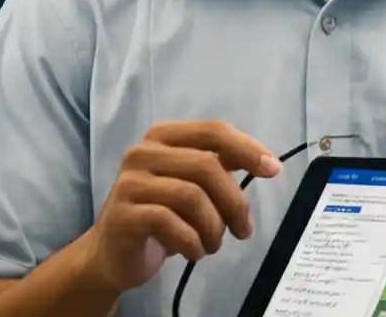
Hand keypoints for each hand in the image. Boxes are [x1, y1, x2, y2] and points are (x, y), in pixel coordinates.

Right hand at [80, 121, 281, 292]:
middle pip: (207, 166)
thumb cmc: (159, 217)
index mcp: (162, 138)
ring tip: (212, 245)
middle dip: (234, 203)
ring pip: (192, 196)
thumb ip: (220, 168)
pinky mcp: (123, 216)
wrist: (112, 254)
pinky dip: (193, 243)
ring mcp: (130, 183)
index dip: (247, 148)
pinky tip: (194, 252)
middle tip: (243, 231)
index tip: (272, 170)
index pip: (212, 131)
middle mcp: (142, 153)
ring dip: (214, 228)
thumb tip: (267, 163)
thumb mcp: (191, 186)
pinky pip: (172, 224)